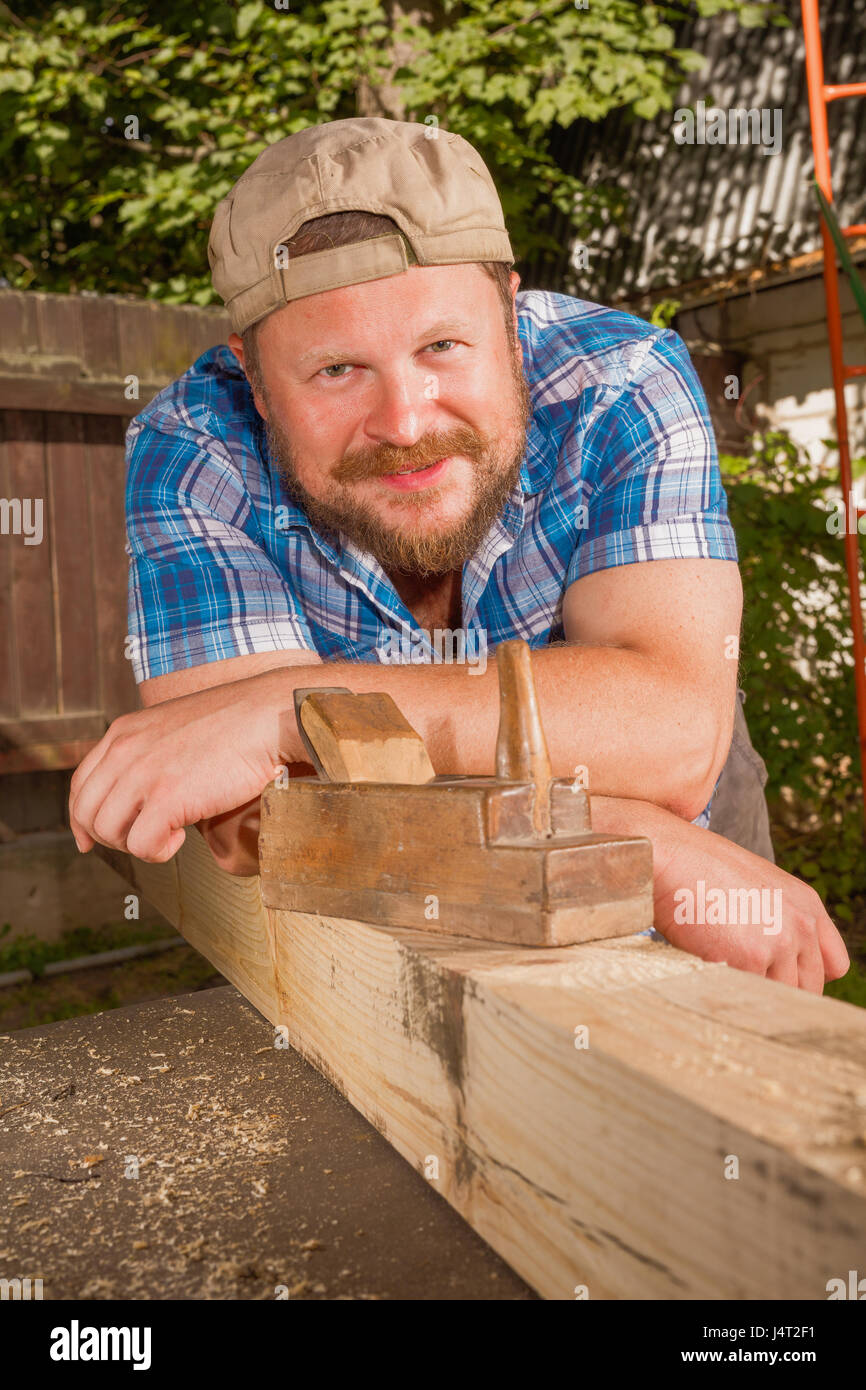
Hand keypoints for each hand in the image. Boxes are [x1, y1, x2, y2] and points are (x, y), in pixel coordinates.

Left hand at [69, 670, 297, 862]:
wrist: (267, 716)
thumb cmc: (235, 723)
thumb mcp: (174, 726)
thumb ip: (149, 751)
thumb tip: (143, 791)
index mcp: (124, 732)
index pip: (80, 784)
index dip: (80, 818)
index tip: (89, 840)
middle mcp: (125, 751)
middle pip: (87, 812)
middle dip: (110, 837)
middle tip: (143, 840)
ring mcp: (144, 773)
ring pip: (108, 832)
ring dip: (136, 844)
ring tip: (168, 835)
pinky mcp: (168, 798)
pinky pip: (141, 845)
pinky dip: (159, 851)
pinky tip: (181, 837)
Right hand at [592, 797, 849, 992]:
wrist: (665, 856)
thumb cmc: (695, 869)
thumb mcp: (753, 885)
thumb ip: (777, 919)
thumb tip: (774, 964)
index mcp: (806, 904)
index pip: (832, 966)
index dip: (804, 978)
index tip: (778, 982)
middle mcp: (801, 923)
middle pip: (807, 988)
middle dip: (775, 992)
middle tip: (738, 986)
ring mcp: (779, 942)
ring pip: (779, 997)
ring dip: (750, 997)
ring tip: (719, 979)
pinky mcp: (751, 959)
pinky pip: (748, 997)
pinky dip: (727, 994)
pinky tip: (705, 973)